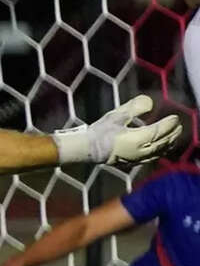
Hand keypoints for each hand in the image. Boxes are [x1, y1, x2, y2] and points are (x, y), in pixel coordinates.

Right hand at [52, 95, 182, 164]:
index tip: (175, 117)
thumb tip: (150, 102)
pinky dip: (160, 151)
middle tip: (178, 125)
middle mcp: (141, 150)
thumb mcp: (116, 115)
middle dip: (172, 133)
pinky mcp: (134, 162)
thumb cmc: (100, 131)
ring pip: (159, 151)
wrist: (88, 149)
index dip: (169, 124)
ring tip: (173, 136)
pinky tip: (161, 149)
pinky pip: (153, 157)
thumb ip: (134, 108)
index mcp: (138, 139)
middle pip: (162, 142)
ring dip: (168, 143)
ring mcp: (138, 158)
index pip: (159, 130)